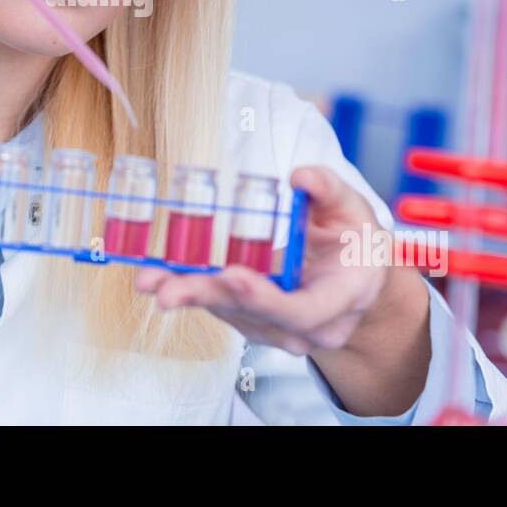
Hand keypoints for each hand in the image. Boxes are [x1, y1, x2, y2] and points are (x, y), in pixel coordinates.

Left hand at [134, 166, 408, 356]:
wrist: (355, 272)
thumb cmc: (354, 239)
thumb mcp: (351, 207)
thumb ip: (328, 189)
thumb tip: (301, 177)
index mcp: (343, 298)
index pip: (302, 310)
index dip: (266, 298)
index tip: (233, 275)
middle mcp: (311, 326)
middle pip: (256, 317)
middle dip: (209, 299)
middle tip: (166, 290)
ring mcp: (281, 329)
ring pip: (232, 314)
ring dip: (190, 296)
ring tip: (151, 279)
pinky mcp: (256, 321)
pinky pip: (223, 307)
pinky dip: (192, 291)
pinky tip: (161, 277)